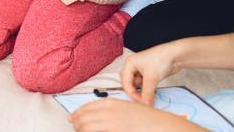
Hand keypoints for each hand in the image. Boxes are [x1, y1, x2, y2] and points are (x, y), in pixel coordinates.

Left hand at [70, 98, 197, 130]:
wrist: (160, 125)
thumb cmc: (146, 119)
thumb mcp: (127, 109)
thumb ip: (112, 112)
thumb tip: (99, 116)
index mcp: (111, 103)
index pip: (87, 107)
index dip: (78, 113)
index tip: (73, 118)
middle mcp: (108, 111)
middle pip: (83, 117)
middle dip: (77, 124)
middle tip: (76, 128)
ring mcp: (111, 123)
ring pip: (86, 127)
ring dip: (81, 130)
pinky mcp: (115, 131)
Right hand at [120, 43, 181, 104]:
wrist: (175, 55)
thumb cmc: (160, 60)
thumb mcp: (152, 78)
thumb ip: (147, 94)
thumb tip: (145, 105)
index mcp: (129, 63)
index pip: (126, 82)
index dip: (132, 93)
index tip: (141, 102)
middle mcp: (133, 66)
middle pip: (129, 83)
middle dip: (134, 91)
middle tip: (142, 99)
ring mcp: (141, 69)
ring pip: (136, 84)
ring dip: (141, 91)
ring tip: (149, 95)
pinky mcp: (148, 73)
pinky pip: (144, 83)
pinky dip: (147, 89)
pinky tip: (152, 92)